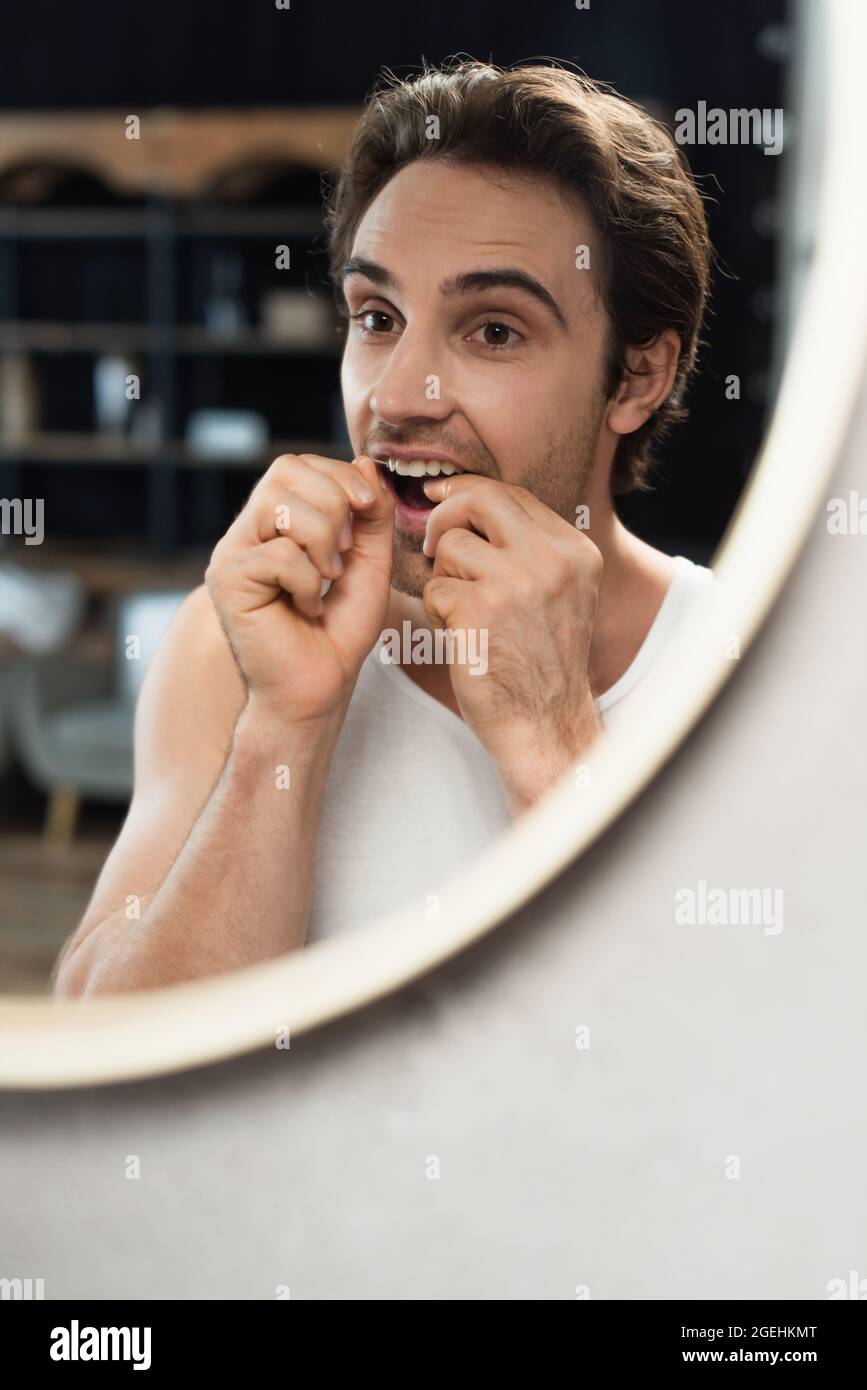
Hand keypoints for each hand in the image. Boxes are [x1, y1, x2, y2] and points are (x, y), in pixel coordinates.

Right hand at [206, 453, 393, 726]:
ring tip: (327, 580)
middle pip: (285, 470)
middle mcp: (246, 532)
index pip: (297, 464)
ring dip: (322, 542)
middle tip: (343, 556)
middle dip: (333, 504)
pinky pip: (279, 554)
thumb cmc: (338, 631)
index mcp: (274, 523)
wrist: (317, 689)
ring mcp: (231, 554)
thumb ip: (370, 515)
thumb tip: (363, 462)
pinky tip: (306, 609)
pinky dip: (309, 582)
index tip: (367, 507)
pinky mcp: (227, 581)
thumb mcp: (368, 563)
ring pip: (282, 505)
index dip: (338, 475)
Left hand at [421, 474, 602, 812]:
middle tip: (433, 543)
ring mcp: (517, 583)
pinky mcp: (481, 611)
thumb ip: (531, 549)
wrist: (546, 723)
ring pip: (451, 547)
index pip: (512, 494)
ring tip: (463, 613)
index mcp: (574, 550)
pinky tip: (462, 637)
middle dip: (445, 515)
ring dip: (444, 579)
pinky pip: (436, 588)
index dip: (468, 491)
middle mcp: (551, 560)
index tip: (439, 497)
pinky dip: (438, 612)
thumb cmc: (543, 662)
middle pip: (480, 500)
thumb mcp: (560, 593)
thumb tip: (471, 503)